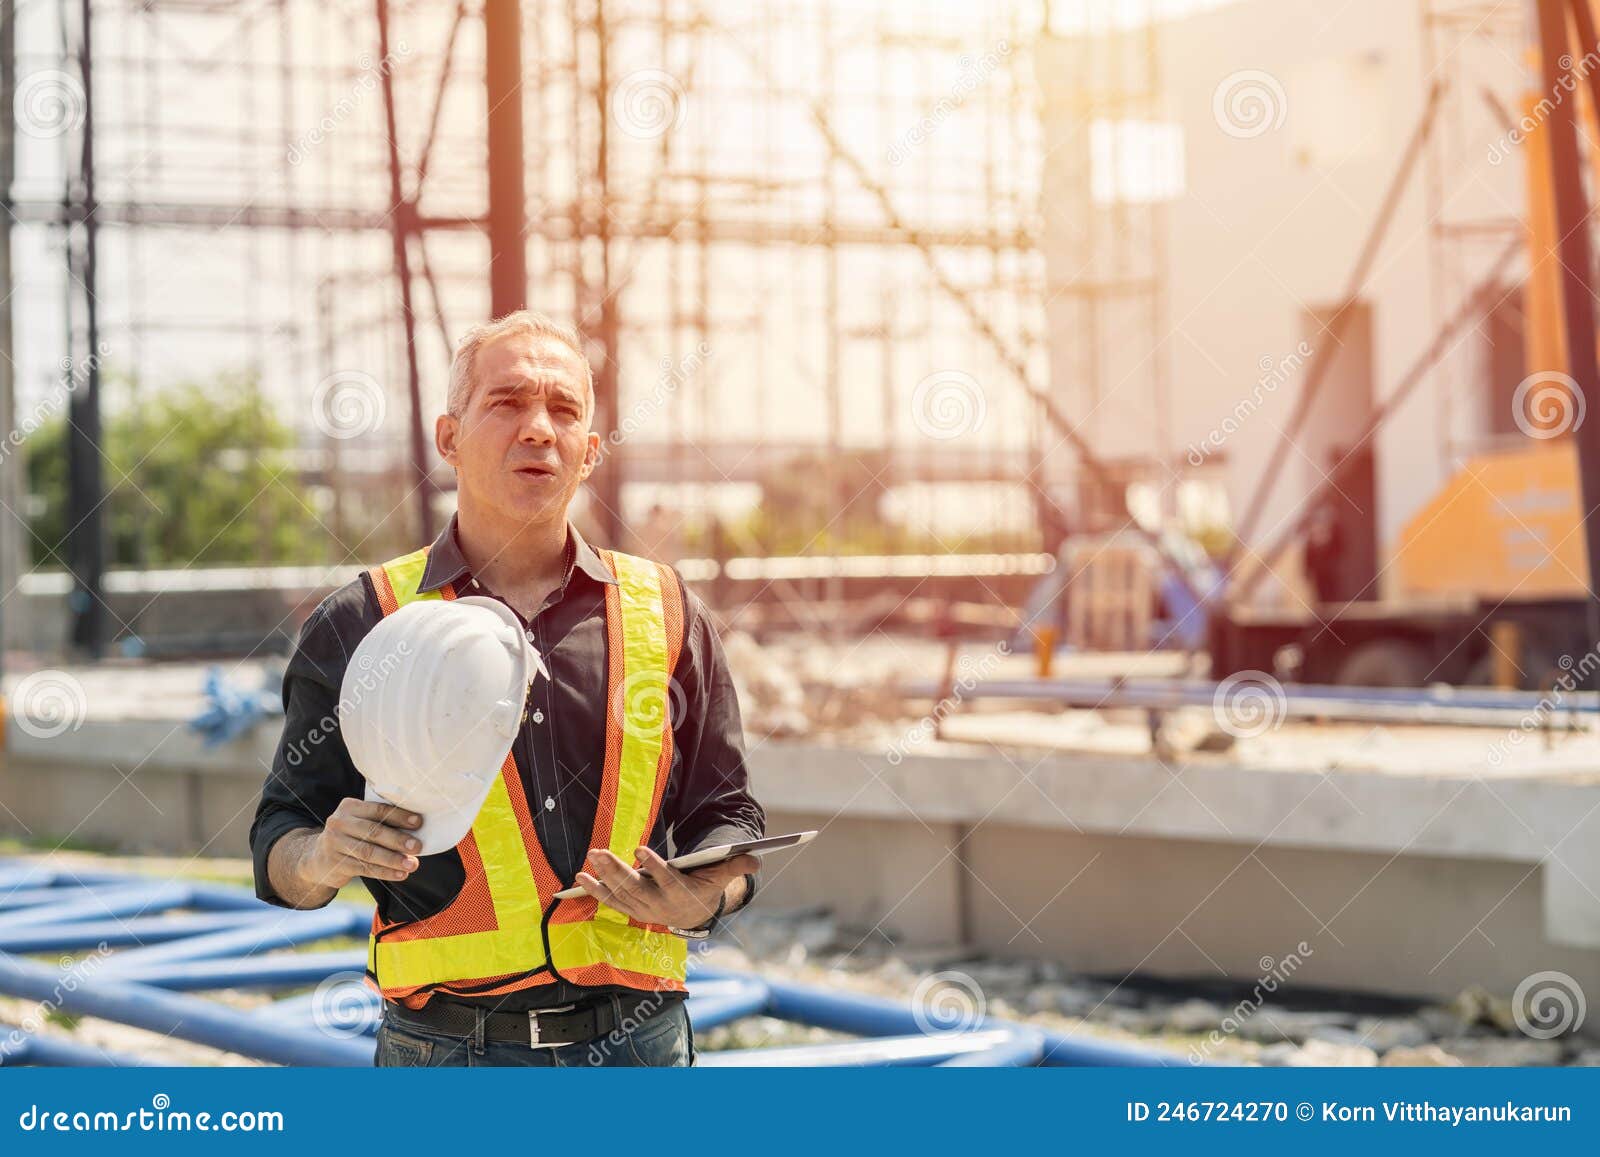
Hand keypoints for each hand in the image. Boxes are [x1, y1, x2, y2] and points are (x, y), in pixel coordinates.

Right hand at [304, 798, 424, 888]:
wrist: (319, 857)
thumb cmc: (352, 836)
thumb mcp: (360, 822)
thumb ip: (381, 820)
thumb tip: (418, 826)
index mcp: (349, 807)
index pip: (378, 810)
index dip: (399, 816)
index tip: (419, 822)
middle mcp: (339, 823)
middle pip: (373, 832)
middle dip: (398, 840)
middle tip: (418, 847)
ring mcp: (335, 844)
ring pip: (369, 852)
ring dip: (394, 859)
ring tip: (412, 865)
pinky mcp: (335, 864)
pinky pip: (364, 868)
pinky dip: (385, 872)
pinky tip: (400, 875)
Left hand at [574, 846, 757, 928]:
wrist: (692, 916)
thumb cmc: (705, 888)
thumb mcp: (720, 878)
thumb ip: (735, 867)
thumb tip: (756, 858)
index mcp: (680, 894)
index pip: (666, 880)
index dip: (653, 866)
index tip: (639, 849)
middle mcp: (658, 905)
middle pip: (635, 888)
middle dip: (616, 871)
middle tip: (599, 853)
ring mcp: (642, 909)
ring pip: (620, 893)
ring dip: (603, 877)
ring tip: (590, 858)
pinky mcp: (631, 910)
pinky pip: (611, 901)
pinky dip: (595, 890)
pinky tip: (580, 877)